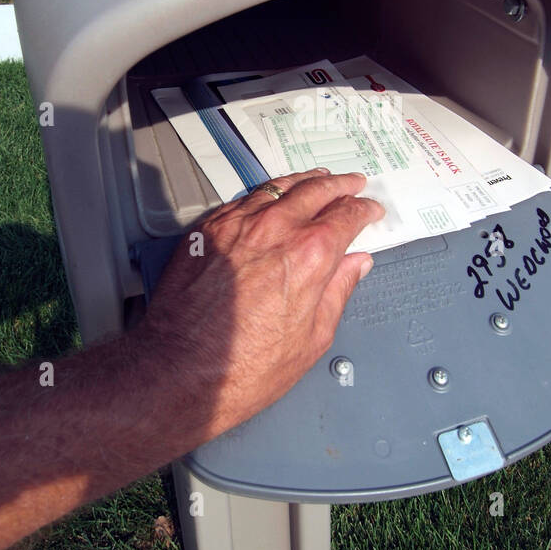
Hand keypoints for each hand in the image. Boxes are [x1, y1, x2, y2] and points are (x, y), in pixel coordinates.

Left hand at [136, 170, 385, 444]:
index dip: (364, 211)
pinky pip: (243, 200)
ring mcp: (237, 225)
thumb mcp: (312, 339)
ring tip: (317, 179)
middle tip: (352, 183)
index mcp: (310, 255)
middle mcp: (274, 229)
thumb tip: (355, 266)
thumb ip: (338, 292)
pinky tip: (271, 197)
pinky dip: (266, 194)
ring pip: (278, 187)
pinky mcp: (207, 230)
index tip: (371, 211)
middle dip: (339, 185)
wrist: (180, 370)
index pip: (346, 216)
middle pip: (315, 190)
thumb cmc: (244, 367)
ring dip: (303, 181)